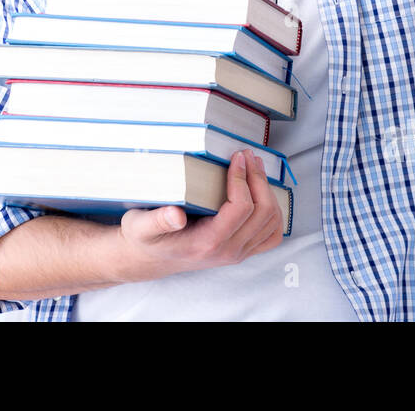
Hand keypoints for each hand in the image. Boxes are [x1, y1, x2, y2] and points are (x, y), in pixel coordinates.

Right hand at [115, 149, 283, 281]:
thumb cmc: (145, 238)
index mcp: (207, 243)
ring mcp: (238, 253)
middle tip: (248, 155)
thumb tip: (175, 214)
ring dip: (268, 191)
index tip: (236, 157)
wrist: (148, 259)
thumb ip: (157, 220)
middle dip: (258, 179)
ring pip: (271, 223)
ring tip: (255, 167)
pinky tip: (262, 192)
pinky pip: (271, 235)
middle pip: (262, 213)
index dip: (243, 179)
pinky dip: (273, 212)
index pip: (240, 209)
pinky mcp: (242, 251)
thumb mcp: (140, 226)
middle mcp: (228, 251)